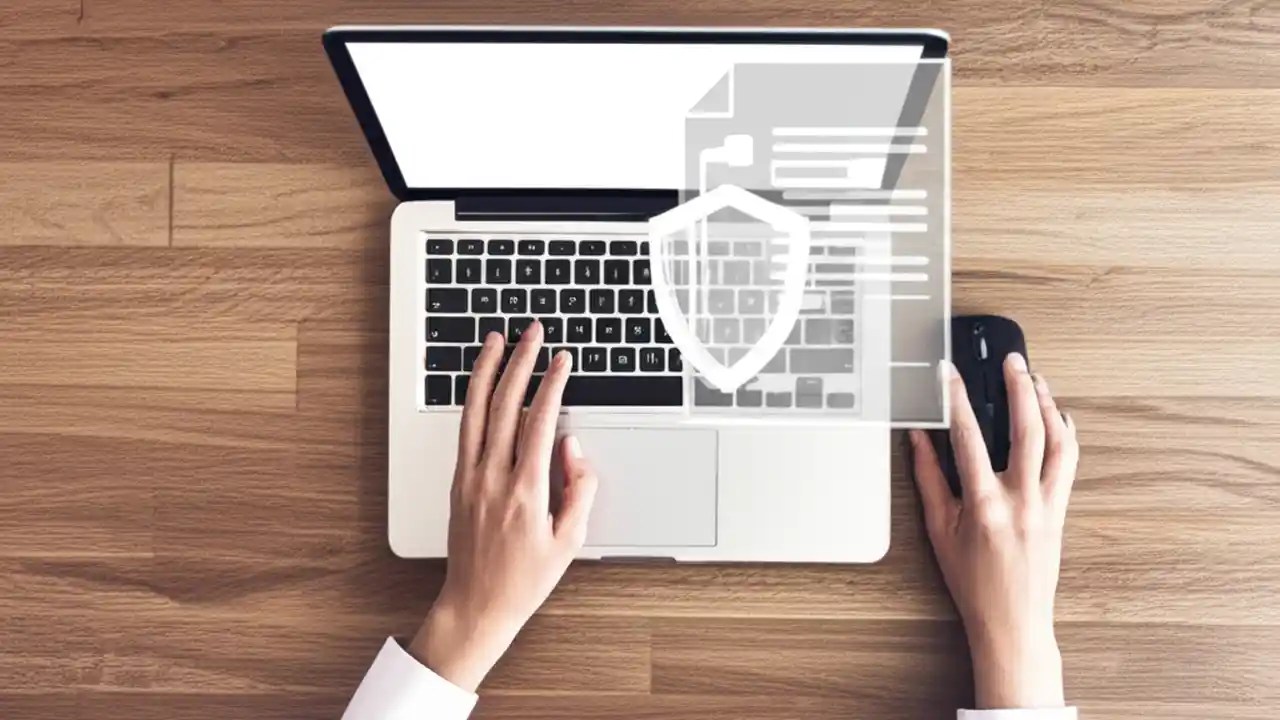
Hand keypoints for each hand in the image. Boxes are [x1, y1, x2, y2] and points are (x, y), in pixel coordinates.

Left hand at [408, 322, 598, 690]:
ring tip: (496, 340)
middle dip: (520, 362)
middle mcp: (492, 478)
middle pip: (505, 405)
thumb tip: (573, 448)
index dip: (551, 384)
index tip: (561, 360)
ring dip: (486, 370)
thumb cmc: (523, 580)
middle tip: (532, 332)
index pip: (539, 421)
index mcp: (524, 491)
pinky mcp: (458, 481)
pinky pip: (465, 428)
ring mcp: (470, 477)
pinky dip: (472, 398)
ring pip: (476, 410)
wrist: (476, 605)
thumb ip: (578, 490)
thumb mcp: (569, 541)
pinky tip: (480, 382)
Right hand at [909, 353, 1078, 708]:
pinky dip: (1066, 434)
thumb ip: (928, 479)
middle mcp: (1021, 500)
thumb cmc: (972, 581)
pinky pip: (1070, 462)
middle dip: (1019, 388)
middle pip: (1026, 430)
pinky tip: (1059, 417)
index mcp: (983, 505)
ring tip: (1037, 379)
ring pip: (1058, 442)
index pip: (968, 437)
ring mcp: (1047, 504)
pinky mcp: (1061, 510)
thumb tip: (918, 438)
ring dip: (1049, 405)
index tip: (949, 373)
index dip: (955, 399)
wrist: (1012, 620)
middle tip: (1012, 360)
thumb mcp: (938, 529)